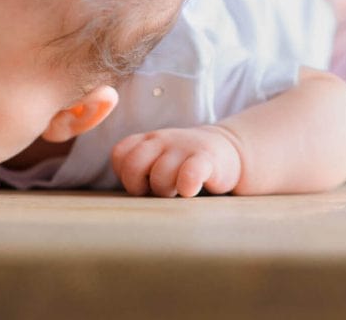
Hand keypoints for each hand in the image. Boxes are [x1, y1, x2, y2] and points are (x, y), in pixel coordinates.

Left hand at [110, 125, 241, 196]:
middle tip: (156, 191)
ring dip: (166, 190)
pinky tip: (189, 191)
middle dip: (140, 187)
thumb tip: (118, 204)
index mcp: (146, 141)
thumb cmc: (182, 166)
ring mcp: (184, 147)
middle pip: (133, 166)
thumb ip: (136, 172)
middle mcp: (161, 140)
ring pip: (160, 175)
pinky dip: (187, 185)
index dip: (126, 176)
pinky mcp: (207, 159)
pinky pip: (190, 173)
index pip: (119, 155)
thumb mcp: (156, 160)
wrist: (226, 152)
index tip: (143, 184)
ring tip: (178, 190)